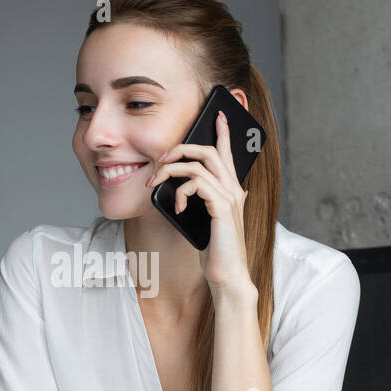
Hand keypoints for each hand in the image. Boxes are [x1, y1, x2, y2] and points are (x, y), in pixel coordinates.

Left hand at [145, 110, 253, 294]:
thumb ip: (205, 201)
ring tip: (155, 182)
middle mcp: (235, 189)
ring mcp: (230, 197)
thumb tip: (189, 187)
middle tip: (161, 157)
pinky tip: (176, 206)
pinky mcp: (222, 207)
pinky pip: (197, 183)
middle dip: (181, 147)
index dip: (223, 131)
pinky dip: (181, 191)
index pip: (228, 152)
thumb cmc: (215, 250)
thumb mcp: (206, 220)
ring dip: (171, 169)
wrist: (227, 275)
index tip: (216, 114)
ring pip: (198, 163)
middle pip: (210, 150)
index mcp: (232, 189)